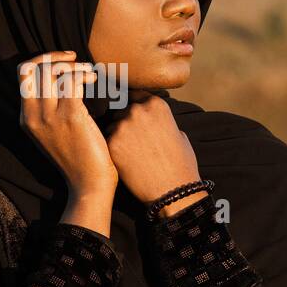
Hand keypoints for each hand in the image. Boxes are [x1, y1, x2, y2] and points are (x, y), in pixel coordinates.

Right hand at [17, 51, 117, 198]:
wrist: (88, 184)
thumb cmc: (78, 156)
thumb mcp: (53, 132)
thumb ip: (49, 108)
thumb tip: (60, 76)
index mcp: (26, 119)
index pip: (23, 75)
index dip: (41, 60)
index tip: (61, 62)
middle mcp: (33, 116)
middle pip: (35, 68)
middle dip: (56, 57)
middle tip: (76, 60)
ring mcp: (50, 117)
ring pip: (53, 71)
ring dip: (74, 65)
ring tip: (89, 72)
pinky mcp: (71, 116)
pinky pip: (72, 80)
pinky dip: (84, 73)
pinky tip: (94, 79)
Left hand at [103, 92, 202, 212]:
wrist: (173, 190)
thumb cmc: (180, 164)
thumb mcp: (178, 133)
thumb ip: (161, 120)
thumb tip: (152, 119)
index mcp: (156, 104)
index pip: (135, 95)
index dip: (133, 106)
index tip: (133, 118)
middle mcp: (138, 109)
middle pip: (120, 109)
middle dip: (124, 122)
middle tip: (133, 140)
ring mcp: (124, 125)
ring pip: (111, 124)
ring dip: (116, 135)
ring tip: (131, 153)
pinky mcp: (112, 143)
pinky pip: (106, 140)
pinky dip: (113, 149)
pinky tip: (125, 161)